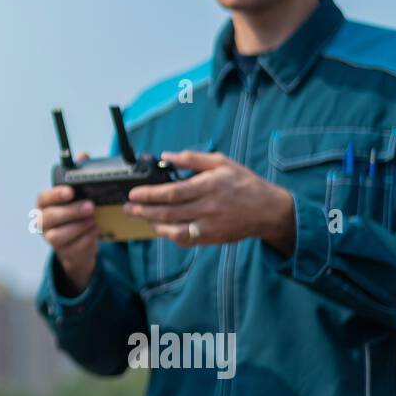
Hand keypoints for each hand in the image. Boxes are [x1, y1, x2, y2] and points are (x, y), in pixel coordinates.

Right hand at [36, 151, 96, 294]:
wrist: (78, 243)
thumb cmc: (75, 214)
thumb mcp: (77, 195)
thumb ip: (79, 175)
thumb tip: (83, 155)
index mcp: (44, 204)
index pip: (44, 198)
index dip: (56, 195)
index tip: (70, 191)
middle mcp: (43, 221)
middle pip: (50, 217)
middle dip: (71, 212)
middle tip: (90, 206)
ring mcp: (50, 239)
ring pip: (58, 235)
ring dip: (79, 227)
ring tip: (94, 220)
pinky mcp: (62, 252)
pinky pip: (73, 247)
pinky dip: (86, 239)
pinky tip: (95, 231)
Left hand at [122, 149, 296, 254]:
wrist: (268, 210)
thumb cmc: (244, 183)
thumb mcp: (221, 163)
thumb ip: (192, 159)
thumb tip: (167, 156)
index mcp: (209, 186)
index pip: (173, 192)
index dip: (150, 194)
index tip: (134, 193)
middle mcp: (208, 208)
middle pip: (168, 212)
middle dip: (143, 211)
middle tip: (127, 207)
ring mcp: (209, 226)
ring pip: (173, 229)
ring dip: (152, 224)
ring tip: (138, 217)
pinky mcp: (211, 238)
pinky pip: (184, 240)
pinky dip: (168, 234)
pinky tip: (158, 227)